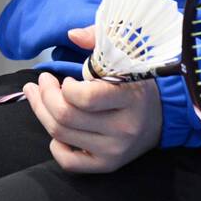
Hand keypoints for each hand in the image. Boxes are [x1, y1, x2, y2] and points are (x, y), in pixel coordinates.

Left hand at [21, 25, 162, 173]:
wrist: (162, 116)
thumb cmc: (137, 82)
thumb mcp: (125, 56)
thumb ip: (99, 39)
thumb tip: (72, 35)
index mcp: (130, 98)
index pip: (86, 98)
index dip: (64, 88)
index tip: (63, 78)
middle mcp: (123, 128)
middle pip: (66, 116)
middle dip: (44, 96)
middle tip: (41, 83)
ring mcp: (114, 151)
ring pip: (61, 135)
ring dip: (42, 113)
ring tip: (39, 97)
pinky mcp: (107, 165)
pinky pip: (69, 162)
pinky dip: (55, 145)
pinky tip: (56, 130)